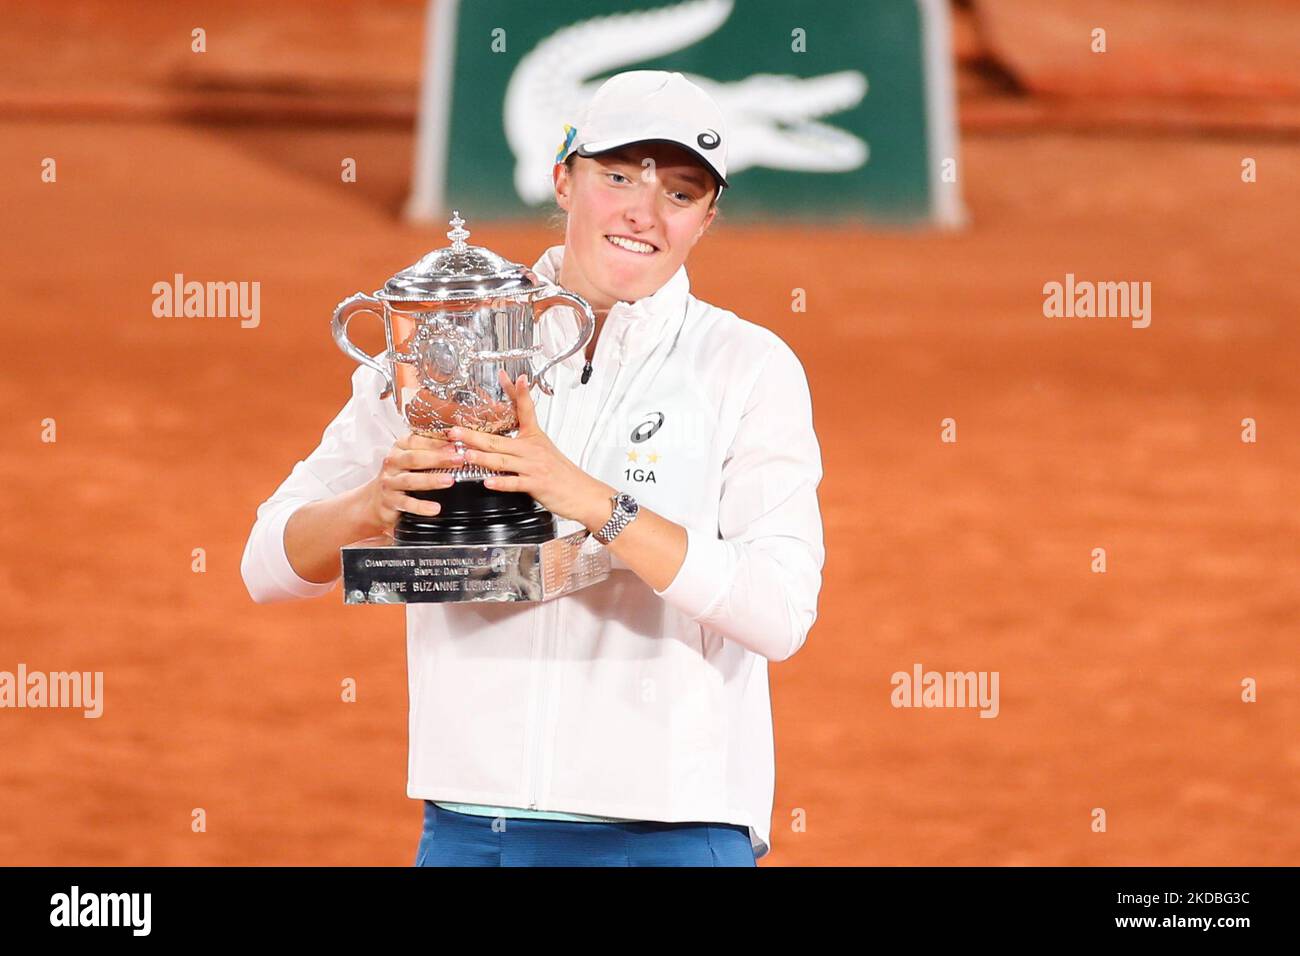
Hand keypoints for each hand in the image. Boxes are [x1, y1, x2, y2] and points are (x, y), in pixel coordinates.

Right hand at [358, 431, 464, 534]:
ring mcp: (390, 482)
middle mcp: (392, 463)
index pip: (416, 440)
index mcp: (399, 448)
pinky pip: (406, 503)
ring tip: (449, 480)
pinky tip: (435, 508)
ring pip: (410, 480)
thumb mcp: (412, 459)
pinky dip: (421, 506)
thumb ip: (431, 451)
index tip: (455, 443)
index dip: (435, 442)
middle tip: (458, 459)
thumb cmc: (400, 475)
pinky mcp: (390, 501)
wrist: (376, 500)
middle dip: (438, 458)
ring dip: (431, 480)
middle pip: (414, 458)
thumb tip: (456, 445)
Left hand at [447, 369, 612, 525]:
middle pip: (498, 439)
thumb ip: (524, 442)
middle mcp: (532, 449)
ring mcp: (533, 467)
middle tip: (454, 430)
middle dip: (473, 435)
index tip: (506, 375)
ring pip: (502, 460)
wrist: (582, 493)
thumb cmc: (562, 474)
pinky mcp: (536, 484)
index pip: (524, 408)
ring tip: (465, 453)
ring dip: (482, 457)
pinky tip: (488, 481)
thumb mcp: (544, 450)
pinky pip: (515, 483)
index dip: (516, 391)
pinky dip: (501, 483)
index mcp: (534, 437)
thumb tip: (503, 438)